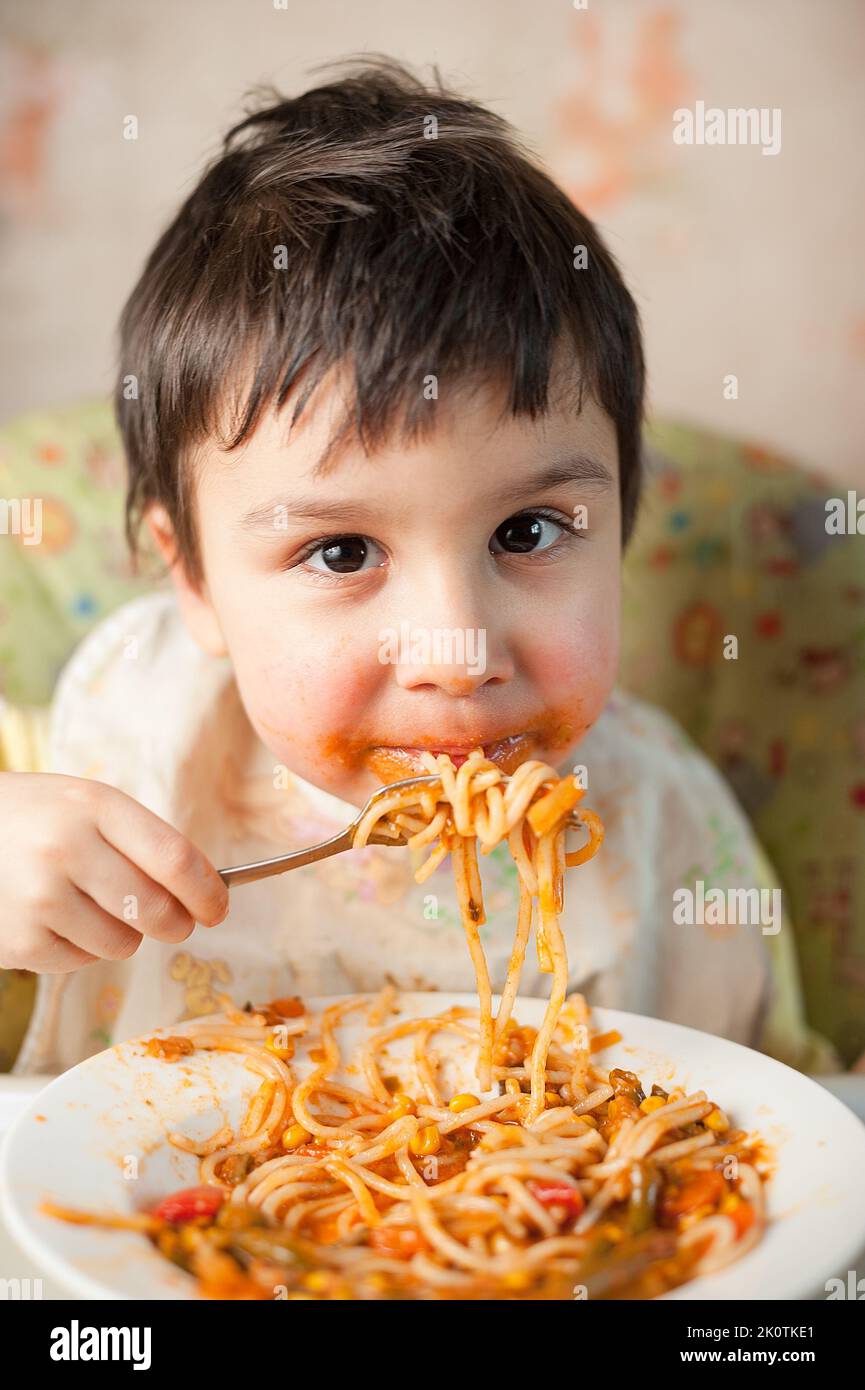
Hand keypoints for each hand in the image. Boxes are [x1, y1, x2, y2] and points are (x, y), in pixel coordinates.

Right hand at [0, 772, 227, 972]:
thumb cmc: (36, 821)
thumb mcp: (85, 806)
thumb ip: (142, 841)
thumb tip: (206, 888)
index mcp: (94, 806)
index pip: (174, 857)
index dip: (207, 891)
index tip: (219, 907)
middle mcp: (66, 849)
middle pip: (156, 909)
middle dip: (178, 924)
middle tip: (176, 923)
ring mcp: (40, 897)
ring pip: (123, 944)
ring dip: (123, 935)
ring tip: (92, 908)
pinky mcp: (21, 941)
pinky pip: (82, 961)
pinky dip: (81, 949)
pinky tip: (56, 919)